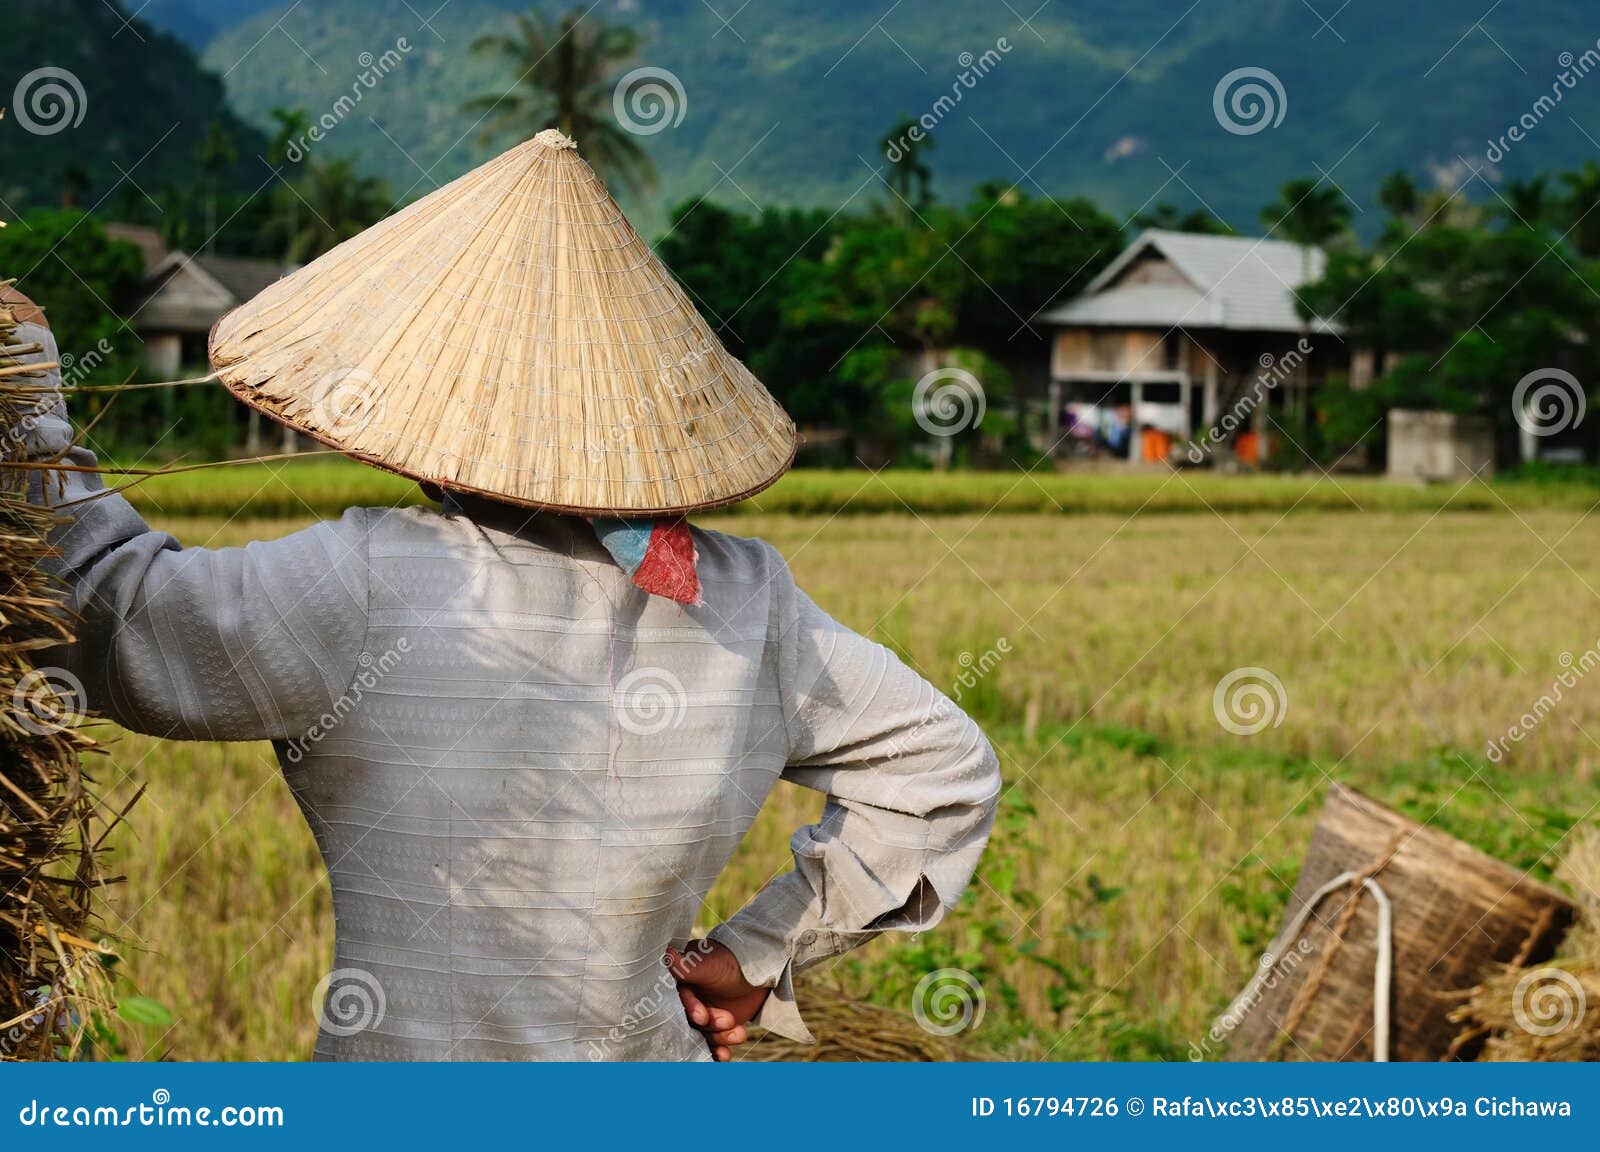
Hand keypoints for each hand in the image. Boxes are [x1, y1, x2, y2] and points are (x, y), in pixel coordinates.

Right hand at [666, 939, 768, 1061]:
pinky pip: (711, 1044)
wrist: (756, 977)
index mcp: (678, 983)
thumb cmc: (730, 963)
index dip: (690, 1009)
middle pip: (689, 1020)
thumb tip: (665, 954)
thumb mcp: (710, 965)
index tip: (703, 1017)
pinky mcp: (711, 1031)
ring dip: (718, 1038)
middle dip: (708, 1025)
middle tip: (727, 1020)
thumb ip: (687, 967)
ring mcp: (698, 1017)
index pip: (678, 999)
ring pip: (702, 1034)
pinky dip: (717, 1052)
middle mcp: (685, 1002)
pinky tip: (725, 1056)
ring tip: (739, 1034)